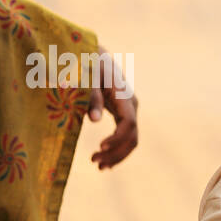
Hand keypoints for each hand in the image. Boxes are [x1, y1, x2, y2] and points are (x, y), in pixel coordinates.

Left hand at [86, 43, 137, 169]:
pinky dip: (116, 150)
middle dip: (116, 153)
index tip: (100, 147)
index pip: (128, 124)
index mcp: (125, 96)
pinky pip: (125, 137)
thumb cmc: (89, 63)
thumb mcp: (88, 77)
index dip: (117, 138)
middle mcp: (131, 106)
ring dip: (116, 156)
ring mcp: (128, 112)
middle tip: (95, 162)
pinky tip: (104, 162)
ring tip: (97, 165)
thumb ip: (91, 96)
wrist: (94, 55)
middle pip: (132, 137)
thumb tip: (94, 120)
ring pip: (131, 140)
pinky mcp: (122, 115)